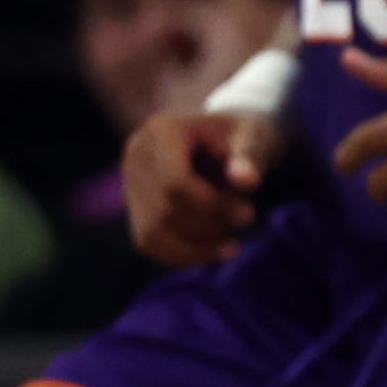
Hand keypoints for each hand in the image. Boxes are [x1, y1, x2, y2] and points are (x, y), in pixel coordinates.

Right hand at [123, 108, 279, 265]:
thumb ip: (251, 156)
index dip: (213, 206)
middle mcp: (137, 154)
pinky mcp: (136, 205)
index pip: (175, 184)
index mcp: (161, 131)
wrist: (224, 136)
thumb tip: (248, 181)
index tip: (250, 214)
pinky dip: (184, 255)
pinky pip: (150, 243)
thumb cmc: (244, 135)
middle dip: (211, 226)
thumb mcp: (255, 136)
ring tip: (231, 238)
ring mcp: (131, 181)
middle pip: (164, 212)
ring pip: (152, 235)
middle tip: (246, 218)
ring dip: (197, 248)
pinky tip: (216, 250)